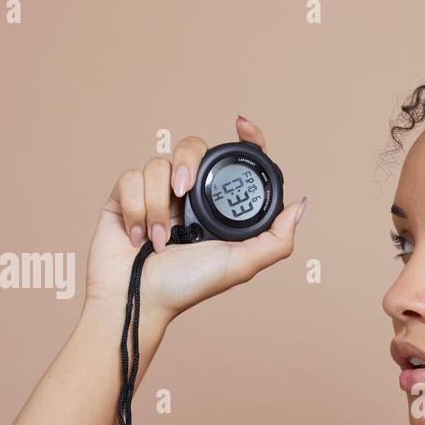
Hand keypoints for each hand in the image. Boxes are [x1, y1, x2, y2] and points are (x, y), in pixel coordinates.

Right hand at [84, 115, 305, 325]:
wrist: (136, 300)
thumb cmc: (188, 287)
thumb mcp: (241, 264)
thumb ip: (276, 239)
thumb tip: (300, 206)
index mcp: (217, 208)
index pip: (232, 162)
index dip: (244, 139)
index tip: (241, 124)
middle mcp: (188, 197)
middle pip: (192, 147)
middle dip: (187, 163)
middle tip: (183, 193)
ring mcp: (156, 195)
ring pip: (159, 164)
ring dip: (157, 205)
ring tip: (159, 239)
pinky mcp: (124, 197)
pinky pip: (130, 177)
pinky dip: (135, 208)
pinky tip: (137, 237)